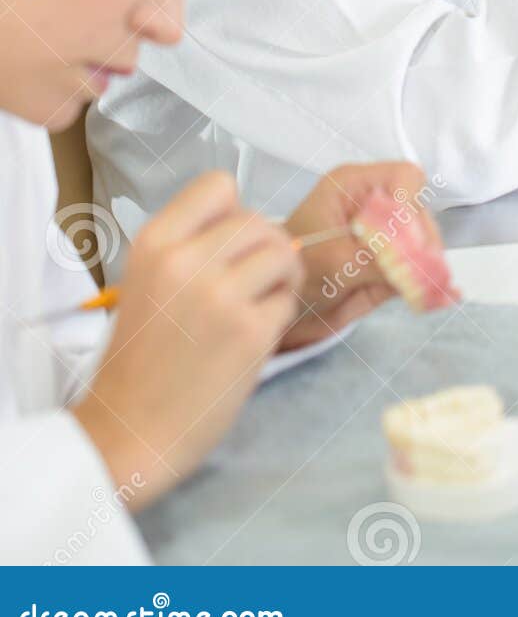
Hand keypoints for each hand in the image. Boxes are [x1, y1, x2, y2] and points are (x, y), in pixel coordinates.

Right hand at [73, 173, 300, 509]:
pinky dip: (282, 314)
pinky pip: (289, 300)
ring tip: (263, 302)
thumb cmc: (139, 359)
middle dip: (266, 247)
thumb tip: (249, 226)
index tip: (231, 241)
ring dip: (283, 276)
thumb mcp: (147, 282)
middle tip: (257, 279)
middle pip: (258, 221)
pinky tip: (257, 334)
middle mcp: (185, 261)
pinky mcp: (250, 333)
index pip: (218, 185)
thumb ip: (190, 247)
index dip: (235, 210)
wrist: (129, 431)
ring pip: (283, 253)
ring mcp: (220, 297)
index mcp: (154, 244)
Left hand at [280, 162, 442, 349]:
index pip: (403, 178)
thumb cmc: (291, 270)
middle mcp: (373, 206)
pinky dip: (431, 283)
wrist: (278, 309)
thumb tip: (416, 264)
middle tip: (422, 272)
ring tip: (431, 289)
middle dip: (424, 242)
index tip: (410, 239)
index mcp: (353, 187)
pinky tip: (441, 296)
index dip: (412, 204)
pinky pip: (420, 269)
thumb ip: (375, 260)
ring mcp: (384, 237)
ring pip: (424, 242)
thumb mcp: (332, 262)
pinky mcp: (390, 265)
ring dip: (430, 265)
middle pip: (419, 212)